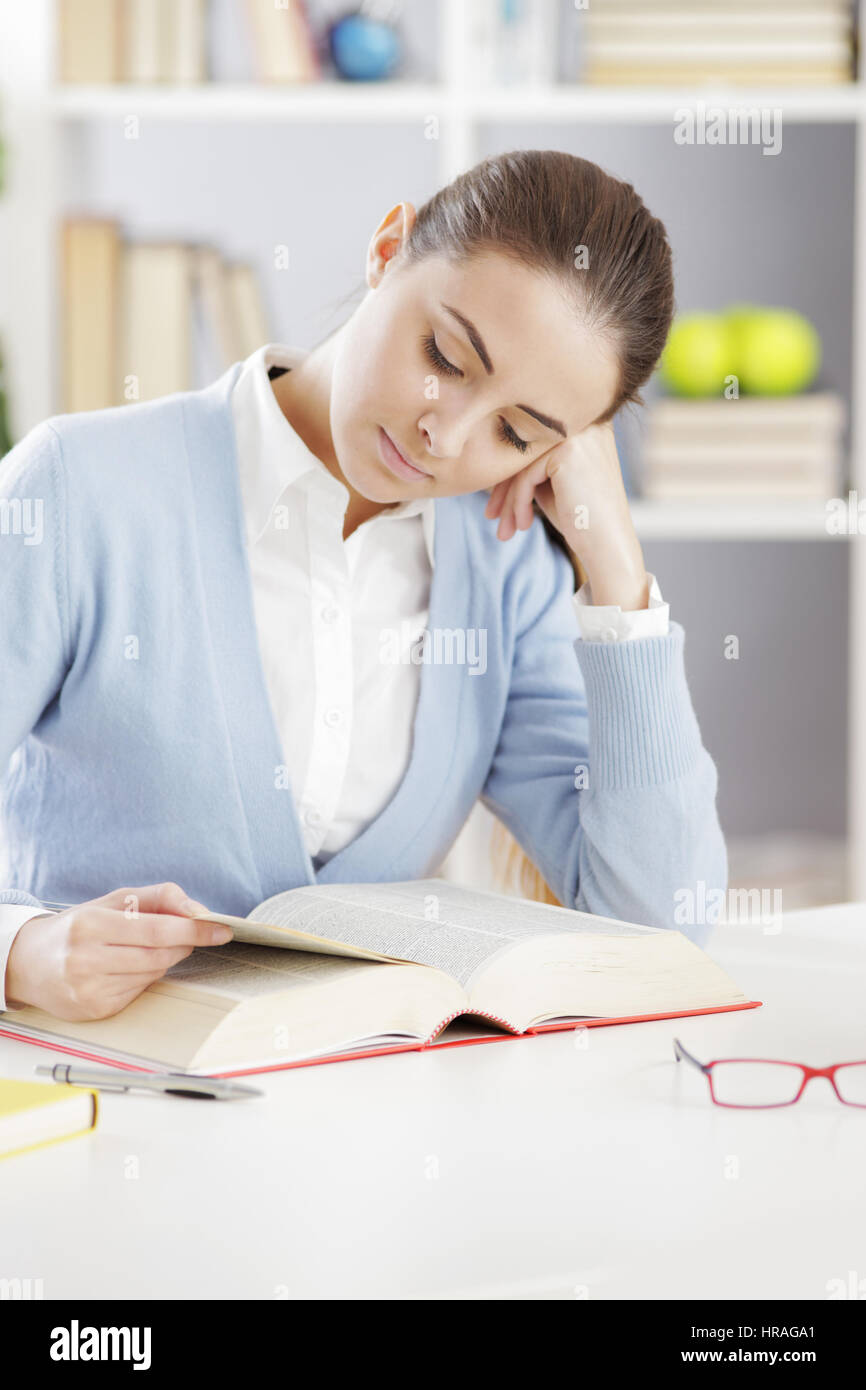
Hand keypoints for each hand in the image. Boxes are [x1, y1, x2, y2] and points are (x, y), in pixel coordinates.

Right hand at [4, 881, 232, 1021]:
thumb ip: (160, 897)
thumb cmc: (80, 926)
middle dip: (184, 944)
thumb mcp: (112, 900)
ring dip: (165, 960)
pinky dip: (146, 977)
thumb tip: (200, 912)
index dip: (195, 930)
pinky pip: (140, 991)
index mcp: (90, 925)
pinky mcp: (97, 1010)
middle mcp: (86, 960)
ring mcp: (90, 990)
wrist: (30, 963)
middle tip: (190, 935)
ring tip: (148, 948)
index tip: (223, 929)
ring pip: (153, 974)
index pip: (158, 930)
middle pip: (160, 955)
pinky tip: (128, 968)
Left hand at [483, 421, 649, 609]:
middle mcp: (586, 420)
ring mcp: (579, 433)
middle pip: (526, 450)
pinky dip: (519, 503)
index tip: (496, 506)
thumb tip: (492, 454)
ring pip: (523, 463)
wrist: (608, 547)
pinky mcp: (568, 450)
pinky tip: (523, 525)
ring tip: (506, 530)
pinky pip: (527, 475)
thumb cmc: (580, 519)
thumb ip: (530, 462)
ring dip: (509, 500)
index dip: (510, 475)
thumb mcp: (552, 483)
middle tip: (492, 517)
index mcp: (585, 423)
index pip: (534, 444)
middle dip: (503, 488)